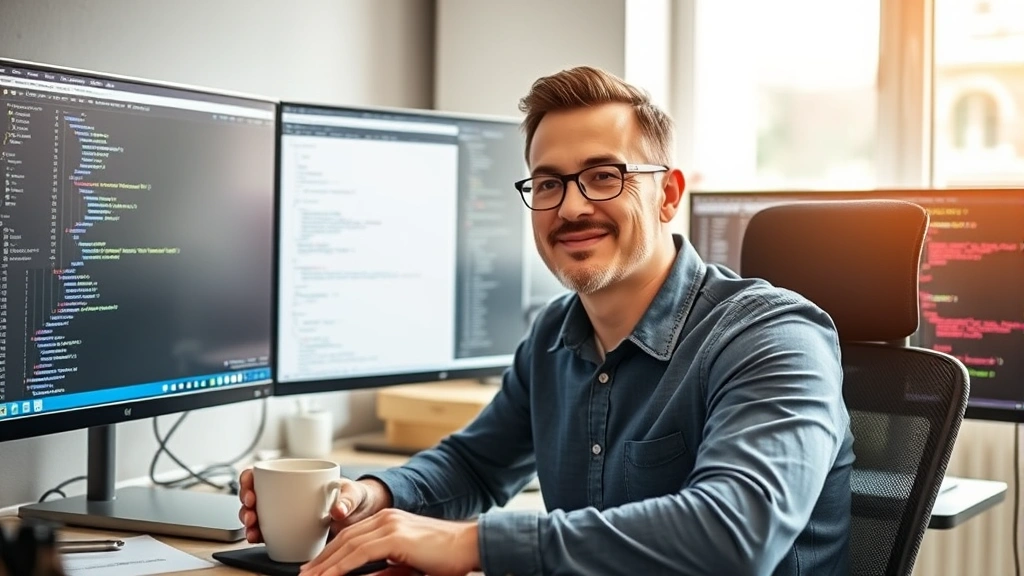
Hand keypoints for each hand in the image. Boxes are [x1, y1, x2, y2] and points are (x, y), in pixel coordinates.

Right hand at [237, 468, 393, 543]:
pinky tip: (256, 538)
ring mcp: (284, 512)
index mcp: (297, 477)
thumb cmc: (356, 496)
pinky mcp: (287, 530)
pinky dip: (257, 534)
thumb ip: (347, 500)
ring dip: (248, 522)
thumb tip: (338, 511)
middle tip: (251, 513)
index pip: (264, 473)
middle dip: (246, 504)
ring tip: (252, 530)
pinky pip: (266, 531)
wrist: (362, 515)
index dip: (250, 479)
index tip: (251, 490)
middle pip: (254, 494)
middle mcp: (286, 493)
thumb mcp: (354, 493)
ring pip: (256, 513)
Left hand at [299, 509, 479, 575]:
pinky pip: (358, 554)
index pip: (351, 536)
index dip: (330, 553)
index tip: (316, 568)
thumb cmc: (446, 558)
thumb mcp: (407, 563)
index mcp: (389, 520)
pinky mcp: (394, 537)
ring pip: (347, 545)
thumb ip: (386, 568)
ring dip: (325, 565)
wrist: (470, 546)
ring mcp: (390, 524)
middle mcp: (386, 518)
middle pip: (344, 539)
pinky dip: (339, 567)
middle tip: (305, 575)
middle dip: (322, 559)